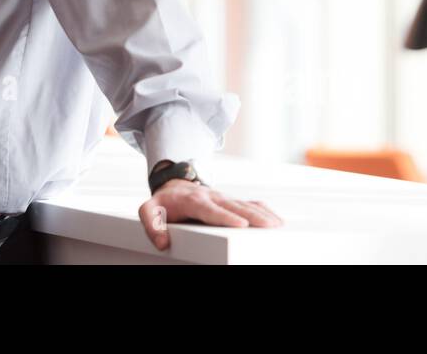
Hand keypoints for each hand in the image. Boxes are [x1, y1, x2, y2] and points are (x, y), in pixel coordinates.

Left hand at [139, 178, 283, 250]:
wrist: (173, 184)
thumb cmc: (164, 201)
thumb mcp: (149, 210)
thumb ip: (152, 225)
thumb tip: (162, 243)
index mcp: (193, 201)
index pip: (211, 210)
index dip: (226, 217)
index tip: (241, 225)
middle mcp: (212, 198)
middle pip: (234, 207)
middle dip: (252, 216)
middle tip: (269, 226)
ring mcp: (223, 198)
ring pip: (245, 205)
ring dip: (262, 214)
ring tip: (277, 224)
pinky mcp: (230, 201)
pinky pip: (249, 203)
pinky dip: (263, 209)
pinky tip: (276, 219)